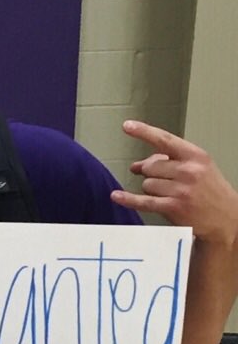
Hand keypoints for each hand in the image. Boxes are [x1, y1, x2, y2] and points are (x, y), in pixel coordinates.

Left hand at [112, 121, 237, 246]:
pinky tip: (117, 196)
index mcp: (196, 156)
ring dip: (152, 190)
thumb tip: (138, 164)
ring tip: (170, 195)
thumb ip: (169, 162)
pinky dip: (128, 199)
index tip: (127, 125)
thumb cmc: (209, 191)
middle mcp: (189, 170)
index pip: (165, 140)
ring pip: (147, 184)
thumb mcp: (197, 168)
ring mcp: (181, 189)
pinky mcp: (174, 207)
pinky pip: (143, 201)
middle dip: (151, 174)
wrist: (226, 217)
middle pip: (150, 167)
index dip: (144, 132)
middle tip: (163, 181)